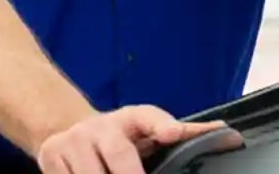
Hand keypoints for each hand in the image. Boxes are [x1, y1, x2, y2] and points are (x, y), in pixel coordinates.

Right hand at [35, 105, 236, 173]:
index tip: (172, 132)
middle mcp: (99, 128)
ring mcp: (72, 144)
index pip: (147, 117)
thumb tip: (227, 134)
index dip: (160, 124)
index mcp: (128, 119)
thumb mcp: (144, 127)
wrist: (65, 130)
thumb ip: (180, 132)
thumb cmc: (117, 136)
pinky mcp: (50, 160)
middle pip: (119, 157)